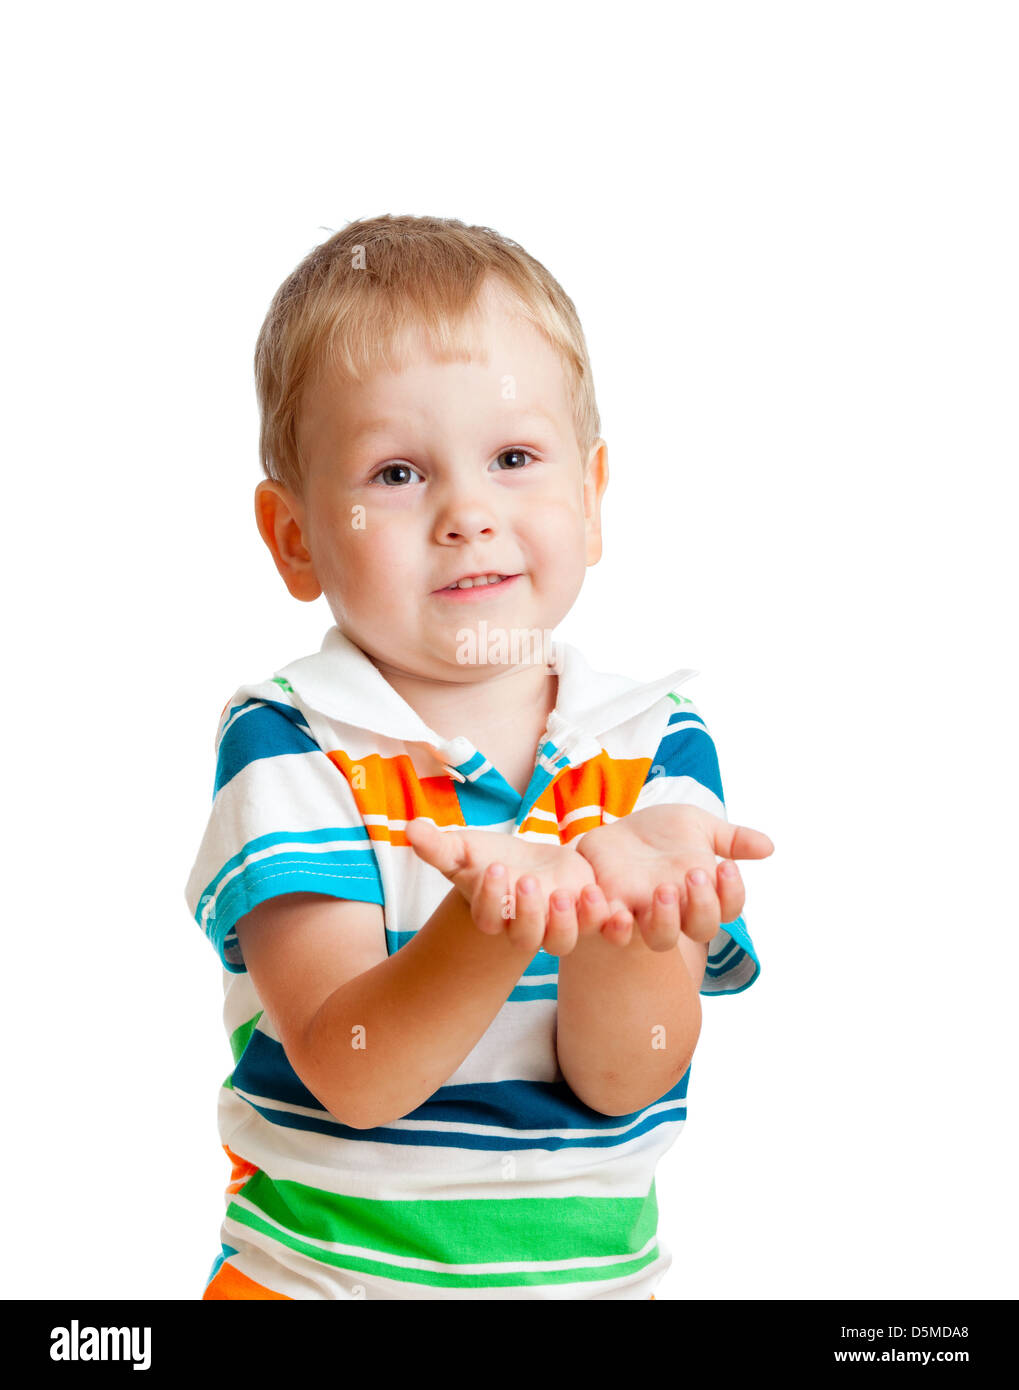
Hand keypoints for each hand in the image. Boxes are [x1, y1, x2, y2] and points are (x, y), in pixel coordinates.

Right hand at [404, 818, 597, 954]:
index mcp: (493, 915)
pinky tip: (598, 893)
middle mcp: (525, 929)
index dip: (491, 899)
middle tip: (529, 881)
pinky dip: (602, 918)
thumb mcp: (464, 848)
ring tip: (568, 893)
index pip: (488, 919)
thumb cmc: (490, 859)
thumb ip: (438, 845)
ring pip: (562, 941)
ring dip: (568, 921)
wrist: (530, 864)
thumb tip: (408, 829)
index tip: (494, 867)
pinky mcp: (586, 915)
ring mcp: (557, 926)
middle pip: (526, 938)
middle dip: (528, 912)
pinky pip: (598, 928)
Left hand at [575, 804, 773, 950]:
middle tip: (693, 874)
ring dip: (665, 920)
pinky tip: (611, 905)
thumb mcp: (696, 825)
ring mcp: (643, 912)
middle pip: (700, 929)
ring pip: (660, 939)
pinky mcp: (609, 909)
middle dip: (703, 905)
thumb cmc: (661, 832)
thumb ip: (731, 838)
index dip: (731, 893)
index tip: (725, 866)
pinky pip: (610, 930)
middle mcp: (678, 910)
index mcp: (702, 892)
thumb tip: (770, 847)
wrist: (614, 829)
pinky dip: (611, 923)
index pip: (728, 907)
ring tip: (662, 890)